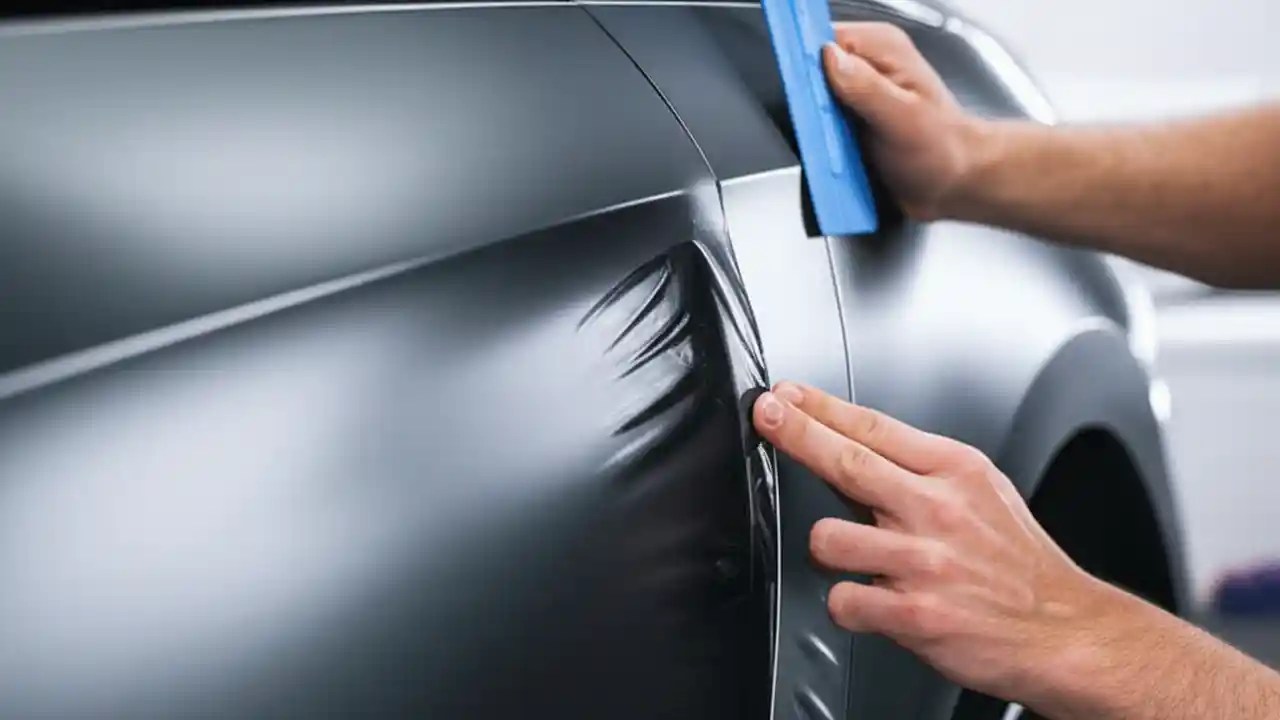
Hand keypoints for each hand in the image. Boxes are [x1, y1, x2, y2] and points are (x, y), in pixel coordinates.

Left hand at [752, 381, 1119, 706]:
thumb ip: (919, 471)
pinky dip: (845, 603)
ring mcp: (925, 562)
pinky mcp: (915, 614)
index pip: (873, 427)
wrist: (1067, 631)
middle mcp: (938, 511)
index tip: (785, 395)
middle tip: (766, 415)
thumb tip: (849, 447)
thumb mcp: (982, 492)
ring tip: (853, 557)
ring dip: (827, 547)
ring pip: (829, 537)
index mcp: (955, 472)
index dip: (819, 408)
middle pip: (847, 461)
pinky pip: (844, 600)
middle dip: (796, 432)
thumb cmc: (1019, 563)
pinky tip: (867, 601)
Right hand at [823, 23, 990, 219]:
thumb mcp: (903, 118)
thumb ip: (865, 86)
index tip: (807, 99)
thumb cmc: (941, 149)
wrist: (954, 182)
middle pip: (812, 70)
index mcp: (882, 47)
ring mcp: (857, 89)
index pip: (823, 39)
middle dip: (808, 101)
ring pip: (811, 98)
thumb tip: (828, 59)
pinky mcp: (850, 115)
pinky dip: (819, 138)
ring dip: (813, 124)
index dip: (807, 67)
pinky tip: (833, 153)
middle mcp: (867, 63)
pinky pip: (818, 121)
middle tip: (827, 130)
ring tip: (836, 145)